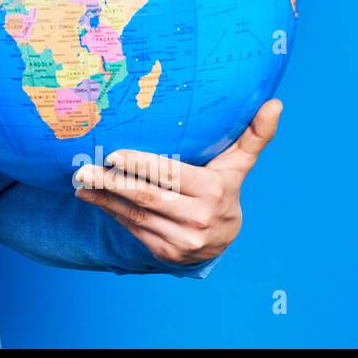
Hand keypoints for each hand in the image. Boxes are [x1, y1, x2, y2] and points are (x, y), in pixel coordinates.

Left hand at [71, 98, 281, 266]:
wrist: (223, 238)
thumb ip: (254, 135)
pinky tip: (91, 197)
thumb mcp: (237, 164)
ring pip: (135, 214)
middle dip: (112, 182)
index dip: (140, 165)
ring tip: (80, 181)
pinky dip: (109, 212)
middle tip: (84, 169)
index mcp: (214, 191)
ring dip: (103, 197)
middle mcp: (199, 218)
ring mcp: (181, 240)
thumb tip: (276, 103)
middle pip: (147, 197)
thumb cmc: (223, 187)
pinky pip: (132, 228)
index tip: (113, 155)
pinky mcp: (165, 253)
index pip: (170, 175)